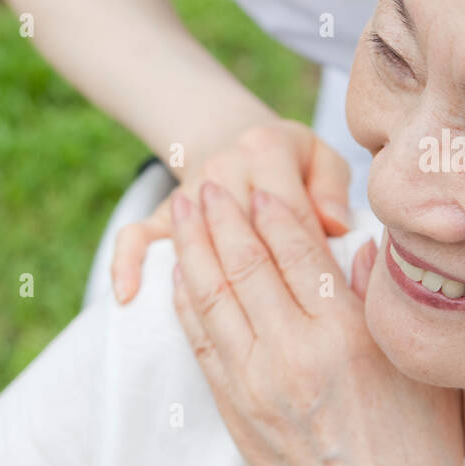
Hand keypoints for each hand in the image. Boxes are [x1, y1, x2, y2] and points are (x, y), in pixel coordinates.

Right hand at [111, 120, 351, 303]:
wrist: (235, 140)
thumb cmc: (293, 162)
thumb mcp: (322, 160)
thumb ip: (334, 191)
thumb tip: (337, 226)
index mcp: (267, 147)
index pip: (292, 211)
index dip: (314, 254)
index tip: (333, 300)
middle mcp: (223, 164)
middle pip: (246, 233)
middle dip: (269, 280)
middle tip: (293, 325)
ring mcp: (189, 191)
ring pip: (200, 242)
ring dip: (213, 279)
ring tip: (233, 324)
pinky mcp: (162, 215)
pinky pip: (136, 238)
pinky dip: (127, 264)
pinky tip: (128, 296)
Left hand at [170, 181, 464, 465]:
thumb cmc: (419, 452)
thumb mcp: (421, 367)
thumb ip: (383, 300)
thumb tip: (355, 244)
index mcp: (347, 335)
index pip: (296, 250)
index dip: (273, 207)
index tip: (259, 179)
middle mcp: (295, 353)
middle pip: (246, 262)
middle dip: (222, 214)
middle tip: (208, 178)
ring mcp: (257, 383)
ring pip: (213, 295)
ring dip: (194, 245)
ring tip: (184, 206)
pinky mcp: (235, 411)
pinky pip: (202, 340)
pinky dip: (187, 300)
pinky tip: (181, 273)